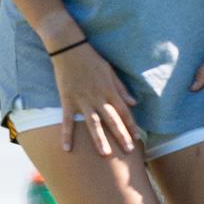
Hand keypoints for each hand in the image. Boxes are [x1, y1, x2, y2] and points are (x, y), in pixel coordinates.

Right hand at [49, 41, 138, 157]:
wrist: (69, 49)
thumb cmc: (91, 59)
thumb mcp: (110, 71)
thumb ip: (121, 88)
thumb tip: (134, 102)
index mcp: (110, 91)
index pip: (124, 112)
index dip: (131, 125)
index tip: (137, 138)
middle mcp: (98, 98)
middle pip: (112, 120)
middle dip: (121, 136)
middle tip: (128, 151)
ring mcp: (82, 100)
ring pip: (93, 123)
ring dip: (100, 139)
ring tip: (105, 154)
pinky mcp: (67, 100)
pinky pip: (67, 121)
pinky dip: (66, 135)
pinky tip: (67, 149)